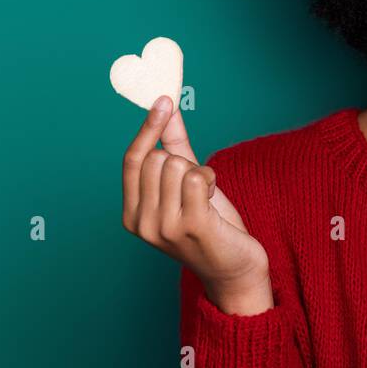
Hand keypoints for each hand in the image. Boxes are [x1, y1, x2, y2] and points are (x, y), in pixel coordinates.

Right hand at [122, 97, 270, 310]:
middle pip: (156, 159)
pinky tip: (212, 197)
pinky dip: (209, 179)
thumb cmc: (210, 225)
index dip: (147, 128)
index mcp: (133, 214)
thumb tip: (166, 107)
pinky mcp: (191, 226)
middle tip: (196, 188)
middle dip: (183, 163)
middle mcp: (142, 223)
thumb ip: (172, 146)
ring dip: (199, 172)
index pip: (132, 160)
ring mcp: (164, 227)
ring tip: (205, 196)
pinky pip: (195, 176)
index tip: (163, 99)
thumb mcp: (185, 184)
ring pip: (175, 165)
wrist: (234, 268)